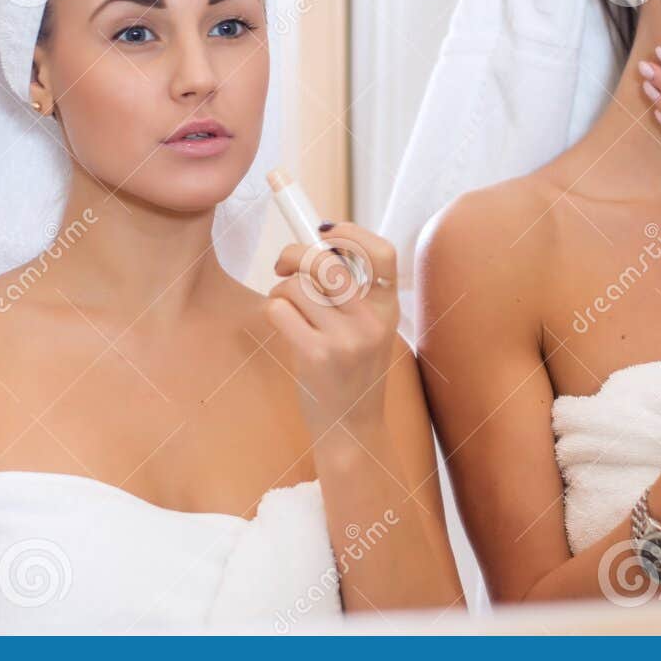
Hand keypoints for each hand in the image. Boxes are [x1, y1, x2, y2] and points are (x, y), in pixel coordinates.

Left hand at [267, 221, 400, 442]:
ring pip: (298, 286)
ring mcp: (345, 339)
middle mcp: (370, 321)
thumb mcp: (369, 330)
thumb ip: (354, 294)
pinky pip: (280, 310)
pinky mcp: (316, 356)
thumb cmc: (353, 374)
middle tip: (283, 264)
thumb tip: (319, 243)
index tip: (326, 231)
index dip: (352, 232)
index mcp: (387, 309)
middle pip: (326, 262)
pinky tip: (282, 324)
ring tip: (285, 305)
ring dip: (281, 289)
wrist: (352, 429)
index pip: (382, 253)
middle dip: (294, 253)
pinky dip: (273, 311)